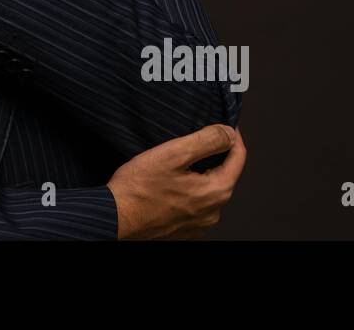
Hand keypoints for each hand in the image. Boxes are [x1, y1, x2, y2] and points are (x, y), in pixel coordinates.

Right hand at [106, 125, 246, 239]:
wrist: (115, 218)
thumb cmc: (138, 189)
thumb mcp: (173, 153)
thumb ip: (206, 140)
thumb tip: (228, 132)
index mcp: (215, 192)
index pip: (238, 158)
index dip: (232, 136)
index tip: (225, 124)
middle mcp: (213, 212)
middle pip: (224, 174)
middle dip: (214, 155)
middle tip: (195, 141)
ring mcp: (199, 224)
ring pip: (208, 189)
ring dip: (200, 174)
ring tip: (178, 163)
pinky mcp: (185, 229)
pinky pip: (195, 204)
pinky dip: (189, 190)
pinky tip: (170, 184)